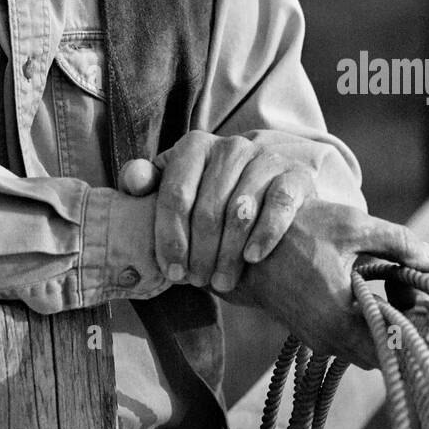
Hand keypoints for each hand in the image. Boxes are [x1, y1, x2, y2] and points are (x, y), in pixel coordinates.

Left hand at [119, 131, 315, 293]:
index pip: (175, 194)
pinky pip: (278, 207)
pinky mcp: (295, 176)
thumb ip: (150, 186)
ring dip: (228, 254)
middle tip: (197, 282)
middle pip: (208, 209)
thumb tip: (133, 180)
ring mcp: (265, 159)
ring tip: (221, 280)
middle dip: (199, 252)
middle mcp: (230, 146)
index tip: (171, 270)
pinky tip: (253, 258)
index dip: (170, 236)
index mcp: (194, 146)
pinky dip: (265, 235)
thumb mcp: (178, 186)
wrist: (270, 190)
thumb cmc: (211, 195)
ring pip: (240, 212)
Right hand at [219, 199, 428, 367]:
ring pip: (368, 348)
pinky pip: (349, 340)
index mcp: (341, 319)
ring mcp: (316, 339)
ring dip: (385, 323)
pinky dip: (365, 321)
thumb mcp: (351, 225)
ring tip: (388, 281)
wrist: (241, 236)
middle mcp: (328, 339)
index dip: (422, 326)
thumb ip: (399, 242)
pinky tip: (364, 285)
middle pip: (387, 352)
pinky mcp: (308, 332)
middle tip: (408, 286)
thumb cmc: (296, 228)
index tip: (427, 298)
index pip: (399, 345)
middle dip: (405, 325)